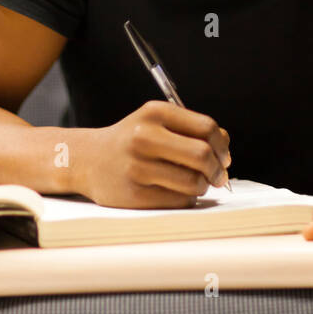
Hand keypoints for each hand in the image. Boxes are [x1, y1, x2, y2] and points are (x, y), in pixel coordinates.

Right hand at [79, 100, 230, 207]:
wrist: (88, 160)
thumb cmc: (131, 140)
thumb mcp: (156, 122)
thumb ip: (191, 129)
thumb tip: (225, 148)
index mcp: (154, 112)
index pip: (207, 128)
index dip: (222, 145)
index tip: (223, 156)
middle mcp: (144, 136)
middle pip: (202, 155)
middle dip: (218, 169)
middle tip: (218, 175)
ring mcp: (137, 167)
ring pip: (193, 182)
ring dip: (202, 186)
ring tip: (196, 183)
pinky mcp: (134, 194)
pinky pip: (179, 201)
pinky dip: (186, 198)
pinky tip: (175, 191)